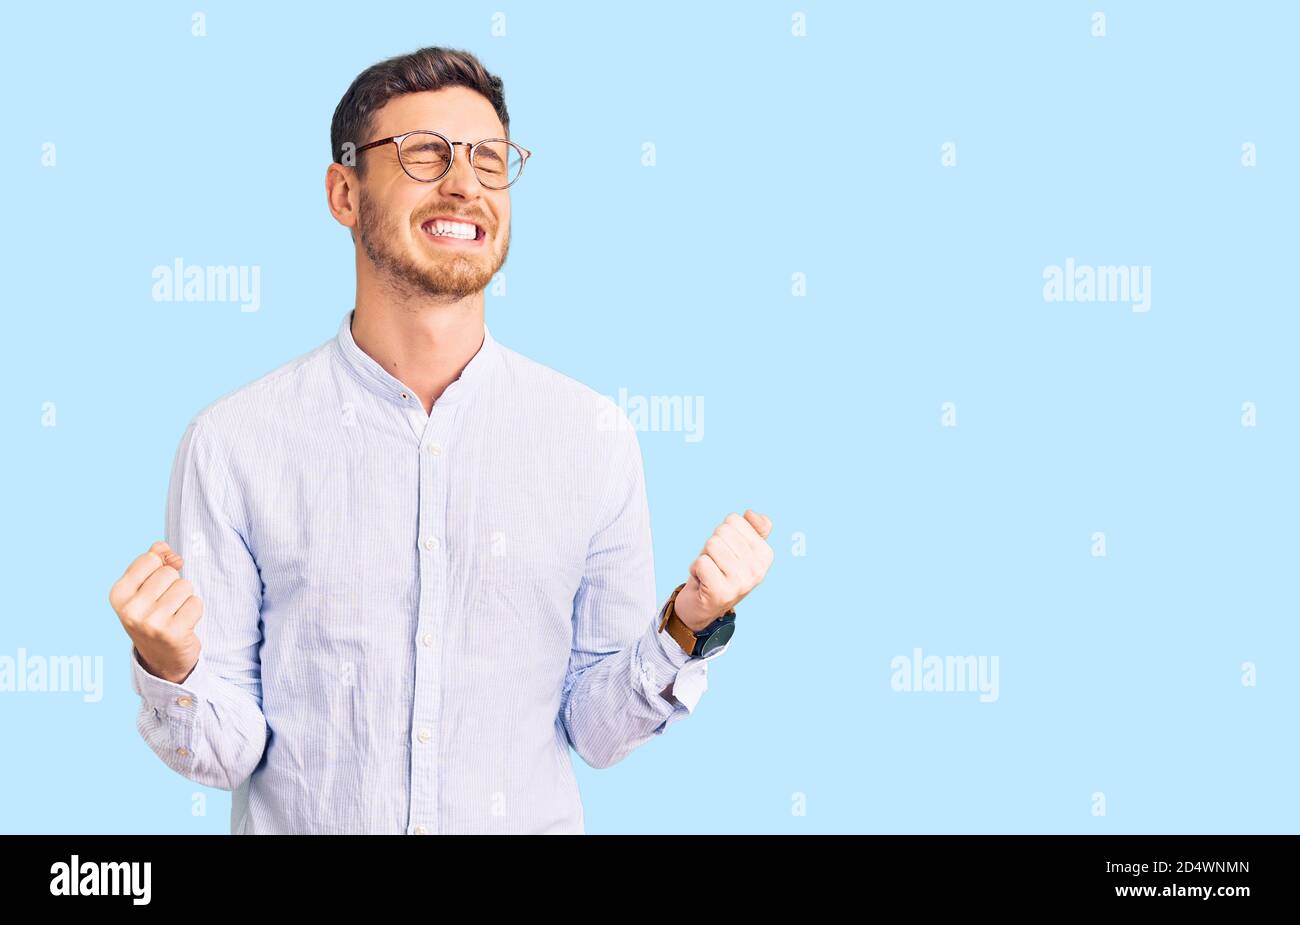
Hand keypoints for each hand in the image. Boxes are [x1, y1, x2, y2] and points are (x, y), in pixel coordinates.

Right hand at [109, 540, 203, 683]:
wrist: (162, 658)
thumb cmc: (153, 614)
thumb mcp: (143, 588)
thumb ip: (153, 561)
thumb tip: (162, 546)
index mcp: (118, 594)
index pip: (151, 559)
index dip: (161, 567)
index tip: (156, 585)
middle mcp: (131, 609)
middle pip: (169, 572)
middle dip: (173, 585)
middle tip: (165, 606)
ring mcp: (151, 623)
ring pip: (185, 586)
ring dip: (185, 598)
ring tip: (174, 614)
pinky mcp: (173, 633)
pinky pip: (196, 603)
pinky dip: (194, 611)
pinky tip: (183, 624)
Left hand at [673, 510, 773, 630]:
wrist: (704, 606)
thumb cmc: (720, 571)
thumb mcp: (740, 547)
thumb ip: (753, 527)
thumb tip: (751, 514)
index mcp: (765, 555)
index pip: (734, 520)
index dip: (723, 533)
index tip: (726, 551)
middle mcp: (757, 570)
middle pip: (721, 532)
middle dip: (711, 545)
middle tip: (715, 563)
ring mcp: (740, 582)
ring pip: (711, 545)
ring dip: (704, 557)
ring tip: (709, 572)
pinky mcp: (720, 592)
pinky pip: (701, 562)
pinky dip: (695, 570)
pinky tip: (702, 582)